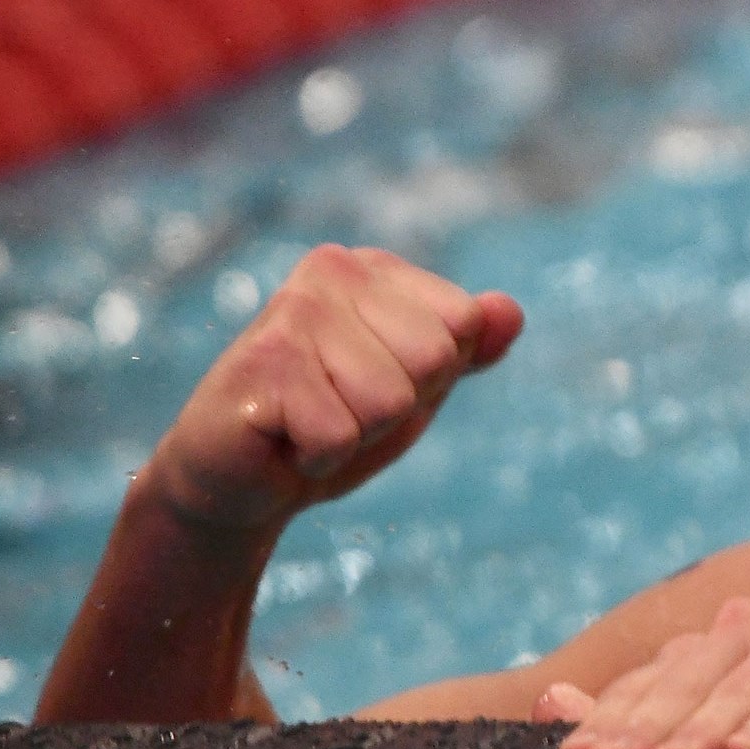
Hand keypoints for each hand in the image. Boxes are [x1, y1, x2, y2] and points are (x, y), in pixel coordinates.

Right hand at [145, 244, 523, 533]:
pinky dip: (320, 457)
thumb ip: (467, 349)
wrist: (238, 481)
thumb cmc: (331, 422)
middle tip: (340, 408)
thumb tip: (511, 313)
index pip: (465, 324)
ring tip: (310, 421)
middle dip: (398, 408)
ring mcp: (293, 312)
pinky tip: (284, 439)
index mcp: (374, 267)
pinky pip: (341, 435)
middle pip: (434, 359)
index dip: (431, 378)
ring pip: (391, 401)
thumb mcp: (416, 385)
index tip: (375, 383)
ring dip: (357, 433)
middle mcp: (332, 270)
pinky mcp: (262, 363)